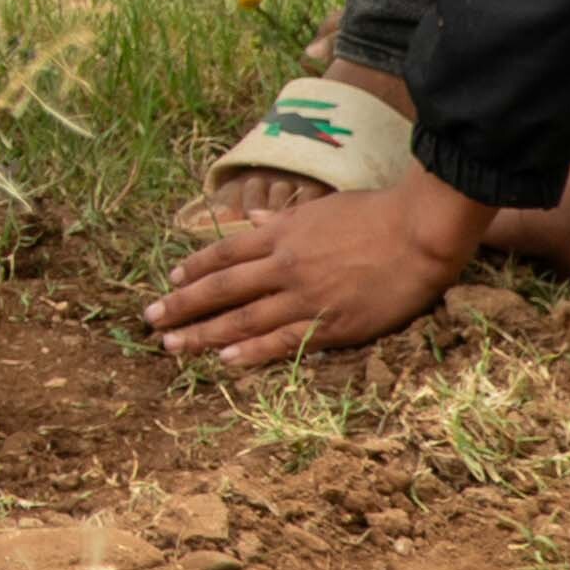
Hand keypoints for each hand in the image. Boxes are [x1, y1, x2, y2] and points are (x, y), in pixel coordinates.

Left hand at [142, 177, 483, 367]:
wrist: (418, 233)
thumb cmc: (375, 215)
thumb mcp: (320, 209)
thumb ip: (284, 222)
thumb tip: (252, 224)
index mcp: (282, 235)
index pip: (224, 253)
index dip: (194, 269)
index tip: (170, 281)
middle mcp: (284, 266)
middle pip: (222, 288)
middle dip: (182, 305)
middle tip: (150, 320)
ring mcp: (305, 297)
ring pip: (242, 319)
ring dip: (203, 333)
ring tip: (172, 346)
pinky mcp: (331, 325)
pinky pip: (282, 342)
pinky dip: (250, 351)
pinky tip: (224, 359)